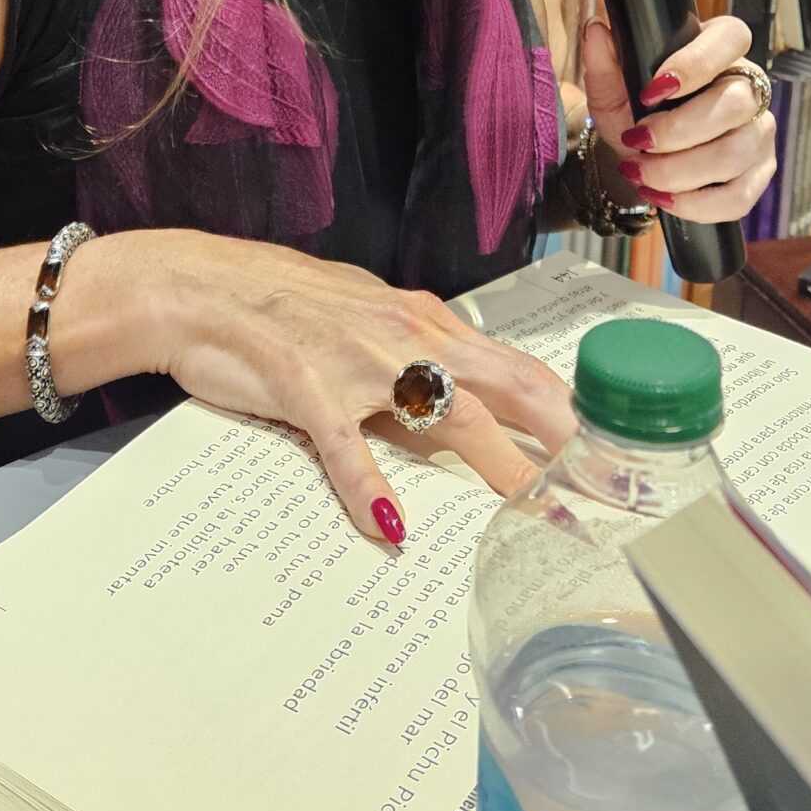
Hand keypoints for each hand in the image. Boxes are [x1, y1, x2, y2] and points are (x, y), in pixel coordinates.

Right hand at [59, 229, 576, 545]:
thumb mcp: (366, 319)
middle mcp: (406, 336)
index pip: (520, 370)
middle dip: (561, 444)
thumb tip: (464, 409)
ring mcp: (358, 361)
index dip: (572, 416)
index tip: (610, 461)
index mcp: (425, 321)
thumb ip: (416, 360)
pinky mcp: (306, 388)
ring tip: (533, 516)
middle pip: (508, 390)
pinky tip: (389, 526)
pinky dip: (368, 486)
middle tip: (603, 495)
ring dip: (496, 468)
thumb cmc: (281, 303)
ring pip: (447, 415)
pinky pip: (345, 444)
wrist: (200, 284)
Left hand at [579, 13, 775, 225]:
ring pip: (735, 154)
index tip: (650, 92)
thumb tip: (596, 31)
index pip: (731, 38)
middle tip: (636, 142)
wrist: (641, 154)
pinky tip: (664, 197)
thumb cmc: (636, 110)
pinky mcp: (759, 174)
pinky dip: (695, 204)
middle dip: (677, 131)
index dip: (695, 64)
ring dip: (679, 171)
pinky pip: (739, 197)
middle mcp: (749, 87)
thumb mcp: (614, 89)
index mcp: (721, 50)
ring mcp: (759, 132)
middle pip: (735, 103)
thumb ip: (603, 63)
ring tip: (640, 173)